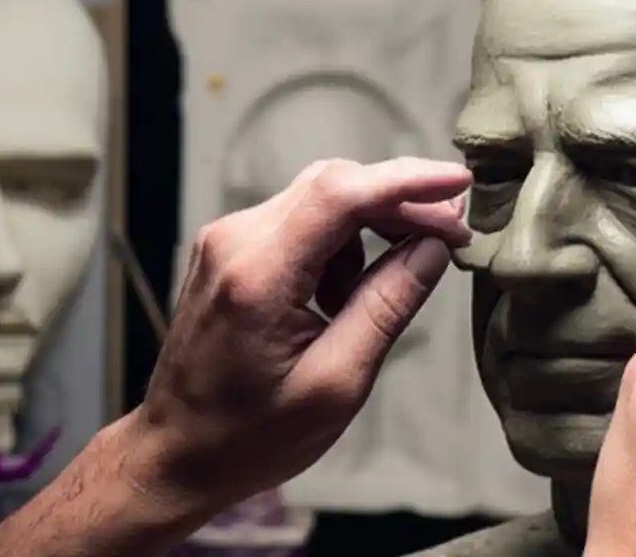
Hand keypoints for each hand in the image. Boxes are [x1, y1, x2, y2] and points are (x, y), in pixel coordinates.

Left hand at [121, 157, 472, 518]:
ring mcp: (227, 241)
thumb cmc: (250, 436)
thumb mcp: (337, 382)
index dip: (408, 180)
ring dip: (371, 229)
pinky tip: (342, 296)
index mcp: (258, 275)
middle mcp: (235, 241)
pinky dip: (341, 244)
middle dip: (400, 203)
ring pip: (322, 199)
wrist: (176, 454)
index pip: (341, 192)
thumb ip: (387, 306)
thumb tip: (434, 248)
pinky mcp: (231, 250)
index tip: (460, 184)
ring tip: (382, 293)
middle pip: (334, 184)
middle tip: (451, 237)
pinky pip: (302, 221)